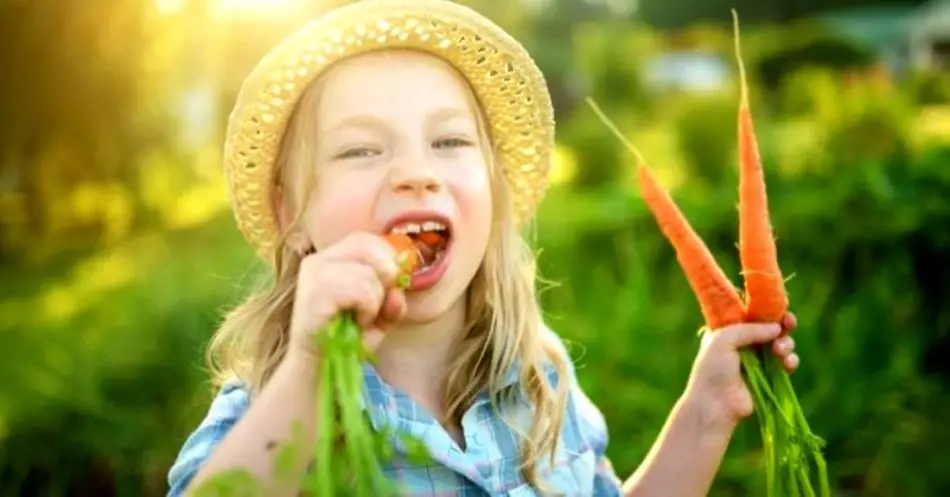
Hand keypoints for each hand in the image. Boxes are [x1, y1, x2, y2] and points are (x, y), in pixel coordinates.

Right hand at [286, 232, 407, 361]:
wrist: (318, 368)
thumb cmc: (346, 340)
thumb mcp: (379, 316)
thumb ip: (393, 299)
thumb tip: (398, 290)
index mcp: (331, 259)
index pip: (366, 240)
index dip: (387, 257)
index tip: (391, 285)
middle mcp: (318, 260)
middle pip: (367, 246)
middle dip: (386, 275)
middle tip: (378, 304)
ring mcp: (314, 274)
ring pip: (368, 272)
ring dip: (375, 301)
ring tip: (362, 318)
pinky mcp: (315, 292)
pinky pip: (360, 289)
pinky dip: (368, 309)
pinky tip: (358, 322)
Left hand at [682, 312, 799, 430]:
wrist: (715, 404)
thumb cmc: (714, 369)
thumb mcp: (724, 339)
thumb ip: (751, 329)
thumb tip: (777, 328)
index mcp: (729, 330)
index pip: (752, 313)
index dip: (767, 310)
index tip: (781, 308)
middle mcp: (744, 343)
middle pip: (770, 327)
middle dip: (782, 324)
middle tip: (789, 323)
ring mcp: (757, 360)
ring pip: (781, 344)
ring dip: (786, 344)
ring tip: (779, 350)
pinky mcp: (768, 376)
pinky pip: (786, 363)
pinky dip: (790, 360)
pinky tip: (787, 364)